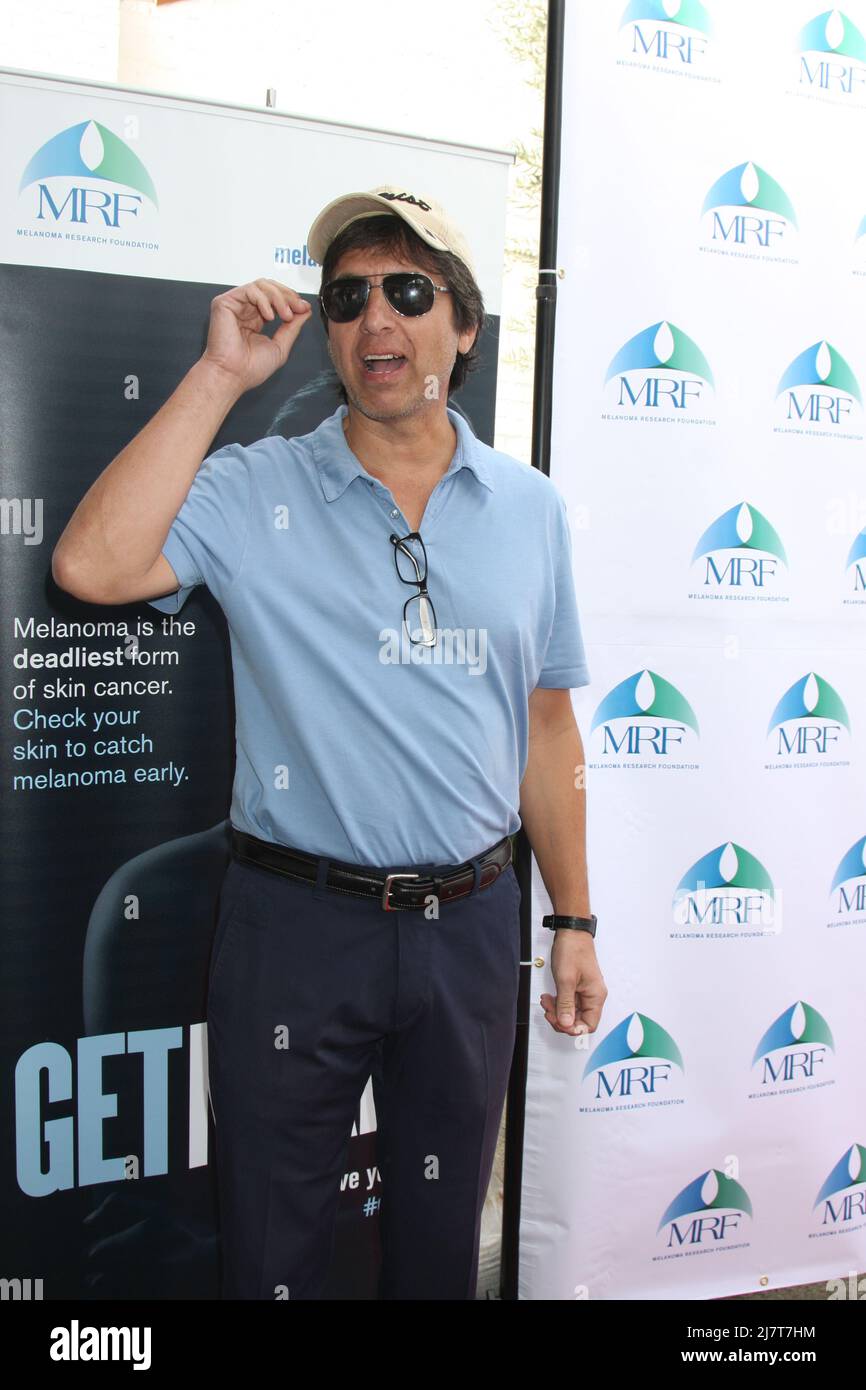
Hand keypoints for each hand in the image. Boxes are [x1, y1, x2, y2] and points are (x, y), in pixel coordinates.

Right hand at [201, 277, 311, 392]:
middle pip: (269, 287)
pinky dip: (264, 300)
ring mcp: (234, 305)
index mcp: (255, 318)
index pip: (274, 298)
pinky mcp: (224, 303)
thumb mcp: (280, 345)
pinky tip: (269, 317)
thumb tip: (306, 310)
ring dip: (279, 298)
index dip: (291, 299)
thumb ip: (292, 327)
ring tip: (286, 315)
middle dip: (288, 295)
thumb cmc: (250, 368)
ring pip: (261, 285)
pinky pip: (250, 290)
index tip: (304, 308)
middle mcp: (244, 309)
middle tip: (299, 308)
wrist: (233, 376)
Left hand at [540, 931, 606, 1035]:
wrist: (571, 932)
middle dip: (561, 1018)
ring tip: (546, 1001)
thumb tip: (566, 1024)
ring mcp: (584, 992)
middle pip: (578, 1020)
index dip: (573, 1028)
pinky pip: (568, 1002)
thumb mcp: (566, 979)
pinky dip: (557, 1002)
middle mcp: (593, 996)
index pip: (589, 1025)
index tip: (559, 1022)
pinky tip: (549, 997)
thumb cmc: (573, 950)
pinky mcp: (577, 987)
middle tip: (548, 1010)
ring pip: (571, 1012)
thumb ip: (566, 1004)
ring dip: (557, 1010)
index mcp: (595, 996)